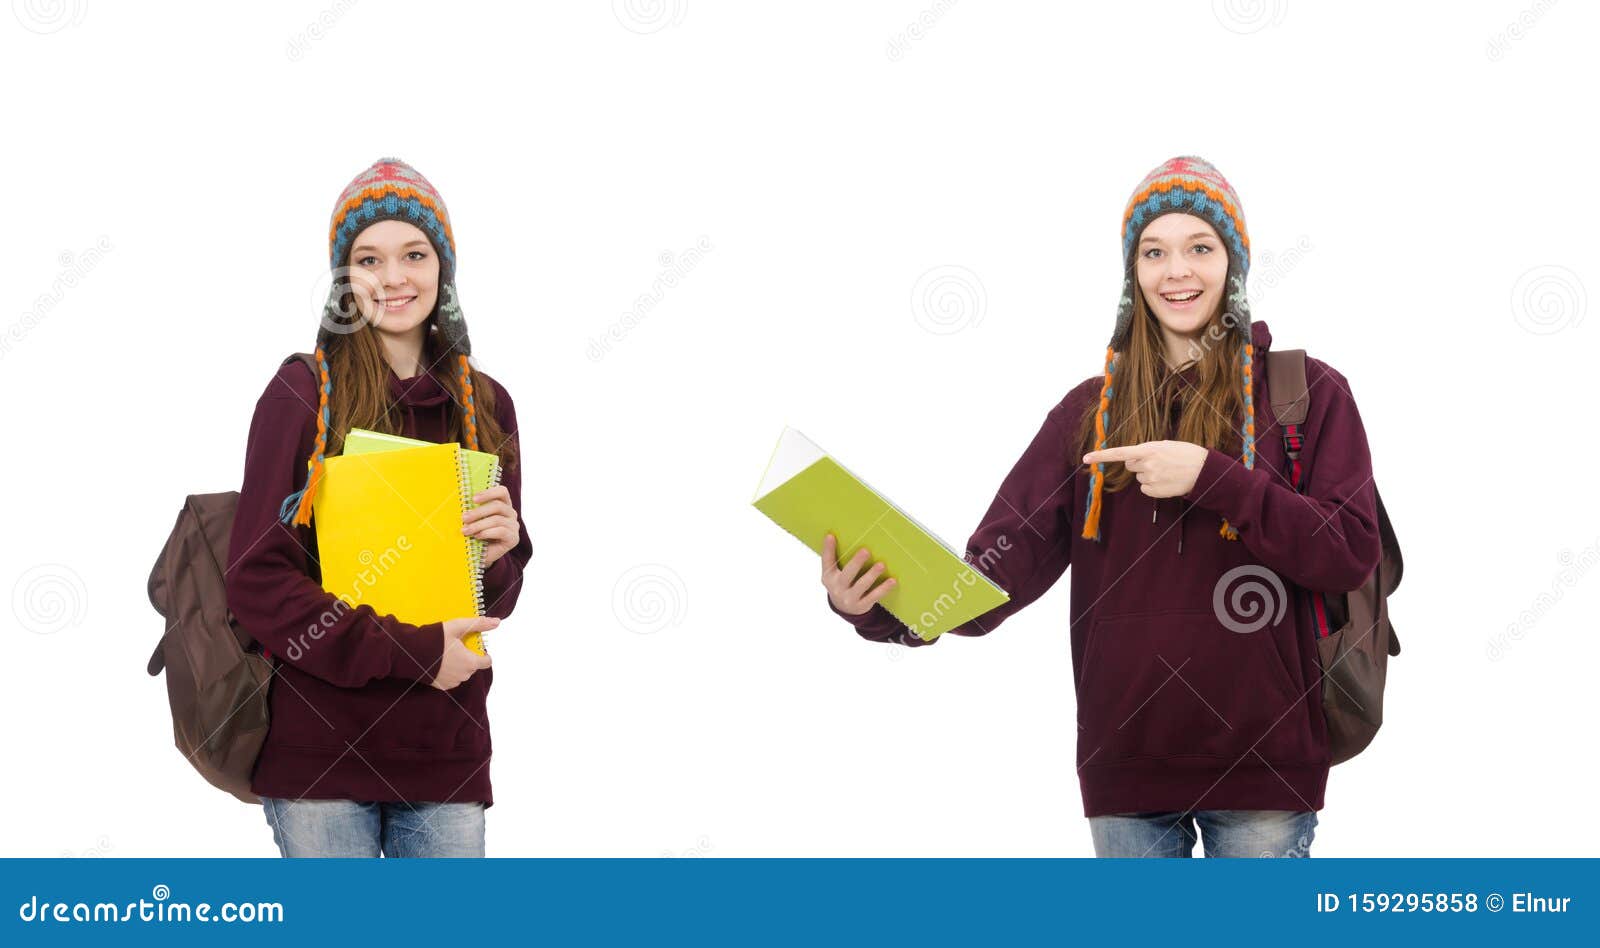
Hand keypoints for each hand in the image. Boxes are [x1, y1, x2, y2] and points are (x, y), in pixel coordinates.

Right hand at [432, 617, 497, 689]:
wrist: (410, 653)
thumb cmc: (434, 639)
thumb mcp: (457, 627)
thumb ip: (478, 624)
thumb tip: (496, 622)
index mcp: (470, 663)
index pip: (487, 661)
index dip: (482, 653)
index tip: (473, 646)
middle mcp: (464, 675)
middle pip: (473, 666)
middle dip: (467, 657)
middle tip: (454, 646)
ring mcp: (452, 682)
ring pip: (462, 673)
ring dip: (458, 665)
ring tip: (445, 653)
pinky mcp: (441, 686)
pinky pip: (451, 679)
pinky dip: (448, 672)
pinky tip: (439, 662)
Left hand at [463, 485, 519, 568]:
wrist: (482, 555)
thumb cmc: (477, 534)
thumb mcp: (474, 520)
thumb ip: (472, 510)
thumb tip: (461, 502)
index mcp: (503, 504)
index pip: (502, 492)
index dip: (488, 493)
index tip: (473, 499)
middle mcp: (510, 513)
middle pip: (497, 506)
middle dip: (478, 512)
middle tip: (464, 518)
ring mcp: (513, 525)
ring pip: (497, 520)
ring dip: (478, 525)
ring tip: (466, 531)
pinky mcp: (513, 538)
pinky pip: (501, 531)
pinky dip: (487, 533)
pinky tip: (477, 536)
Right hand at [821, 533, 895, 615]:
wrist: (844, 608)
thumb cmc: (842, 583)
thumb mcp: (835, 573)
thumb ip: (837, 558)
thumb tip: (842, 536)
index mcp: (829, 577)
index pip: (827, 562)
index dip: (828, 549)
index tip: (831, 536)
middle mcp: (837, 588)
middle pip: (846, 575)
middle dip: (856, 563)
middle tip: (866, 551)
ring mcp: (849, 598)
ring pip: (861, 586)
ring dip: (872, 575)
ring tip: (881, 565)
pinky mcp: (861, 606)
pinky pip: (874, 596)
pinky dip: (883, 589)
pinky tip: (892, 581)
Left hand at [1082, 440, 1208, 497]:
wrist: (1204, 470)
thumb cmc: (1186, 454)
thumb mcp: (1166, 445)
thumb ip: (1147, 450)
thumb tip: (1133, 460)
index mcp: (1148, 449)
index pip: (1119, 453)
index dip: (1101, 456)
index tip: (1085, 459)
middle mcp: (1146, 464)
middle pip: (1130, 466)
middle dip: (1139, 464)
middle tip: (1158, 462)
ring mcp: (1150, 478)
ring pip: (1139, 478)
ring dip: (1149, 475)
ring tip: (1167, 471)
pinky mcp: (1155, 491)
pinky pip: (1145, 489)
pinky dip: (1153, 487)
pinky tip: (1166, 481)